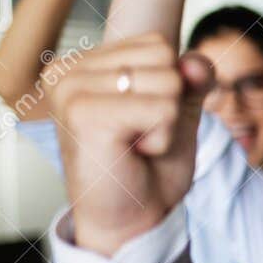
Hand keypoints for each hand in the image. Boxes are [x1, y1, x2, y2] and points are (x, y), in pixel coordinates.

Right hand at [48, 34, 213, 256]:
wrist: (133, 218)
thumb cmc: (148, 167)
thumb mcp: (180, 111)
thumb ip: (191, 79)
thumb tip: (195, 62)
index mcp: (83, 63)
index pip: (158, 44)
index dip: (170, 86)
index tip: (142, 119)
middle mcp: (68, 70)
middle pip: (165, 58)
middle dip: (170, 104)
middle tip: (139, 136)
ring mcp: (71, 89)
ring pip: (168, 81)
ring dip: (166, 123)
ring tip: (134, 144)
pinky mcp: (83, 113)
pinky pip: (163, 108)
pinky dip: (161, 137)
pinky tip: (132, 152)